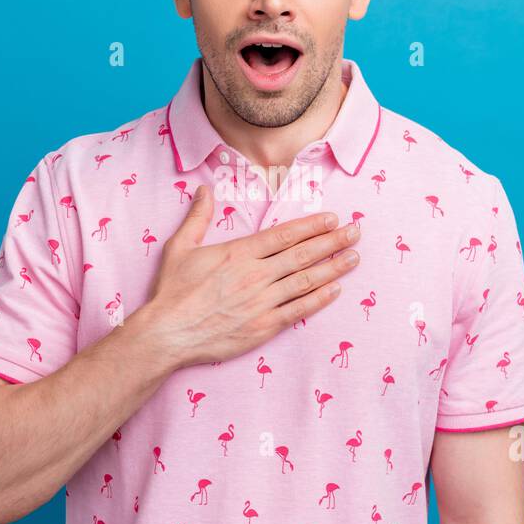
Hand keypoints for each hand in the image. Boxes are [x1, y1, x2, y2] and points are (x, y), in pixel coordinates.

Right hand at [137, 184, 361, 368]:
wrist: (167, 333)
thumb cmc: (172, 292)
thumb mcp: (179, 247)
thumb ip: (197, 217)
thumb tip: (204, 189)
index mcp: (239, 253)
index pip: (284, 235)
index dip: (312, 226)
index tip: (332, 219)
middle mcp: (255, 275)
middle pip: (302, 254)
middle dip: (333, 241)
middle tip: (356, 232)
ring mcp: (262, 302)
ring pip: (306, 281)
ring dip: (333, 268)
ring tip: (354, 258)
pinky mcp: (263, 327)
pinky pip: (298, 311)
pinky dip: (319, 300)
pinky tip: (335, 290)